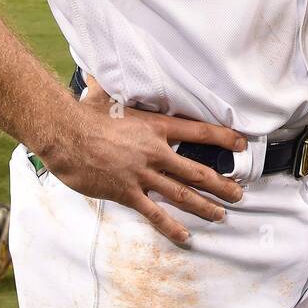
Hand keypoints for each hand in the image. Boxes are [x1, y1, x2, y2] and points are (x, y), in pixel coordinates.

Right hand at [45, 74, 246, 244]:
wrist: (66, 135)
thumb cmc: (85, 114)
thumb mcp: (107, 96)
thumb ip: (113, 86)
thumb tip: (102, 72)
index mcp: (156, 127)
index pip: (198, 131)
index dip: (222, 138)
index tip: (240, 144)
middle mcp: (156, 151)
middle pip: (197, 170)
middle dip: (221, 183)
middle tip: (239, 193)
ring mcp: (143, 174)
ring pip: (182, 194)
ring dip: (204, 206)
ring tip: (221, 215)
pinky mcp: (128, 192)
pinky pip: (154, 213)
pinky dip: (170, 226)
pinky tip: (184, 236)